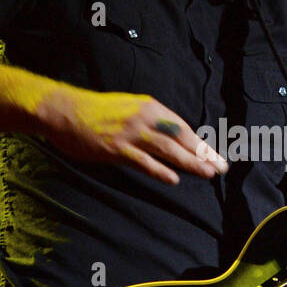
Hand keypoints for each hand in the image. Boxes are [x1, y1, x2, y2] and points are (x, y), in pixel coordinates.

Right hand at [35, 83, 227, 184]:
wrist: (65, 111)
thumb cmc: (96, 112)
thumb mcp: (130, 108)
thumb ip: (150, 122)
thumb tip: (172, 140)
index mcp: (150, 107)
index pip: (182, 128)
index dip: (201, 143)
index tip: (216, 156)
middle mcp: (144, 118)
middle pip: (180, 138)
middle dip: (203, 154)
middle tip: (221, 168)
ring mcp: (131, 134)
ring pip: (167, 150)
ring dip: (189, 162)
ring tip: (207, 173)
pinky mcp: (116, 148)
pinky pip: (143, 161)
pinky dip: (159, 171)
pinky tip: (173, 179)